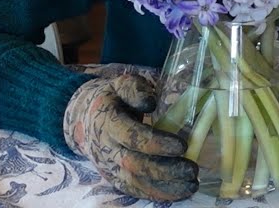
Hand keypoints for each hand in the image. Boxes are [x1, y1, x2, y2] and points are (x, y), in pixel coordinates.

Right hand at [63, 73, 198, 200]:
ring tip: (191, 184)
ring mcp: (108, 167)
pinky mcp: (114, 178)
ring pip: (135, 182)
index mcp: (107, 122)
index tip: (182, 145)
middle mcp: (106, 148)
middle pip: (134, 165)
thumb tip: (150, 103)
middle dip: (165, 170)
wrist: (86, 119)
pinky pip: (134, 190)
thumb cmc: (112, 99)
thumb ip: (135, 89)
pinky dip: (157, 194)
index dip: (156, 143)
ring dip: (164, 187)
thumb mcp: (121, 84)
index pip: (131, 136)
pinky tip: (179, 192)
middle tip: (192, 169)